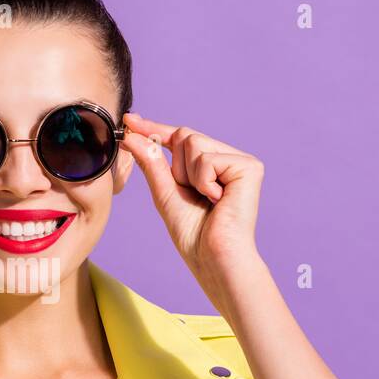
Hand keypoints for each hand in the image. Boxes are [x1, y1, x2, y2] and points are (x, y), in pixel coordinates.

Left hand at [121, 112, 265, 290]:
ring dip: (189, 175)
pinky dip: (204, 181)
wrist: (214, 258)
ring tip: (207, 200)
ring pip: (194, 143)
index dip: (154, 129)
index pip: (179, 139)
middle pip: (186, 136)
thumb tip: (131, 134)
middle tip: (191, 193)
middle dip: (176, 166)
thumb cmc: (193, 235)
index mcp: (210, 166)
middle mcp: (228, 159)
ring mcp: (240, 161)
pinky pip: (207, 158)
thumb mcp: (165, 193)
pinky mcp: (250, 166)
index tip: (129, 120)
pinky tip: (218, 200)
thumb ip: (151, 162)